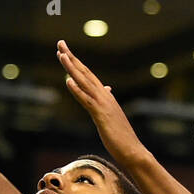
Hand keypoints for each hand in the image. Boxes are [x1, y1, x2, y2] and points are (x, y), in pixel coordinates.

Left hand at [56, 40, 145, 166]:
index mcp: (105, 96)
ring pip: (84, 82)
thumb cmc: (121, 136)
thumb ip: (106, 101)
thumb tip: (107, 89)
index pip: (87, 75)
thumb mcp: (111, 115)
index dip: (76, 62)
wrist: (133, 151)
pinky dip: (77, 90)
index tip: (64, 51)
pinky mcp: (101, 115)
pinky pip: (87, 100)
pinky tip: (68, 81)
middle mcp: (104, 95)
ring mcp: (103, 104)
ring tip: (61, 55)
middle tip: (60, 43)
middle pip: (84, 73)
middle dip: (71, 57)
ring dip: (71, 68)